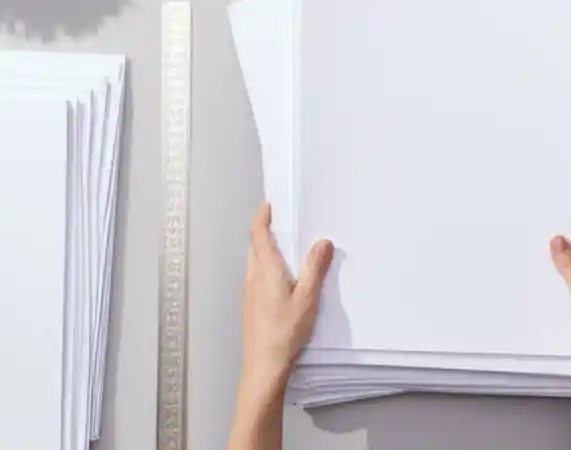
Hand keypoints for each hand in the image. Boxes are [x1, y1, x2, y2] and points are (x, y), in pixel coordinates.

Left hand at [240, 202, 333, 396]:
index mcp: (265, 269)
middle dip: (266, 231)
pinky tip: (284, 280)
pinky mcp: (250, 305)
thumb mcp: (307, 298)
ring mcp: (248, 292)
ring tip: (289, 249)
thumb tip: (322, 241)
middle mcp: (252, 276)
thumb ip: (315, 268)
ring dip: (266, 250)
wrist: (264, 365)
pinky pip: (256, 277)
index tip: (271, 204)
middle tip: (286, 223)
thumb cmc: (285, 330)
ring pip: (254, 262)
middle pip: (254, 246)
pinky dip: (267, 268)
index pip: (257, 233)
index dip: (261, 216)